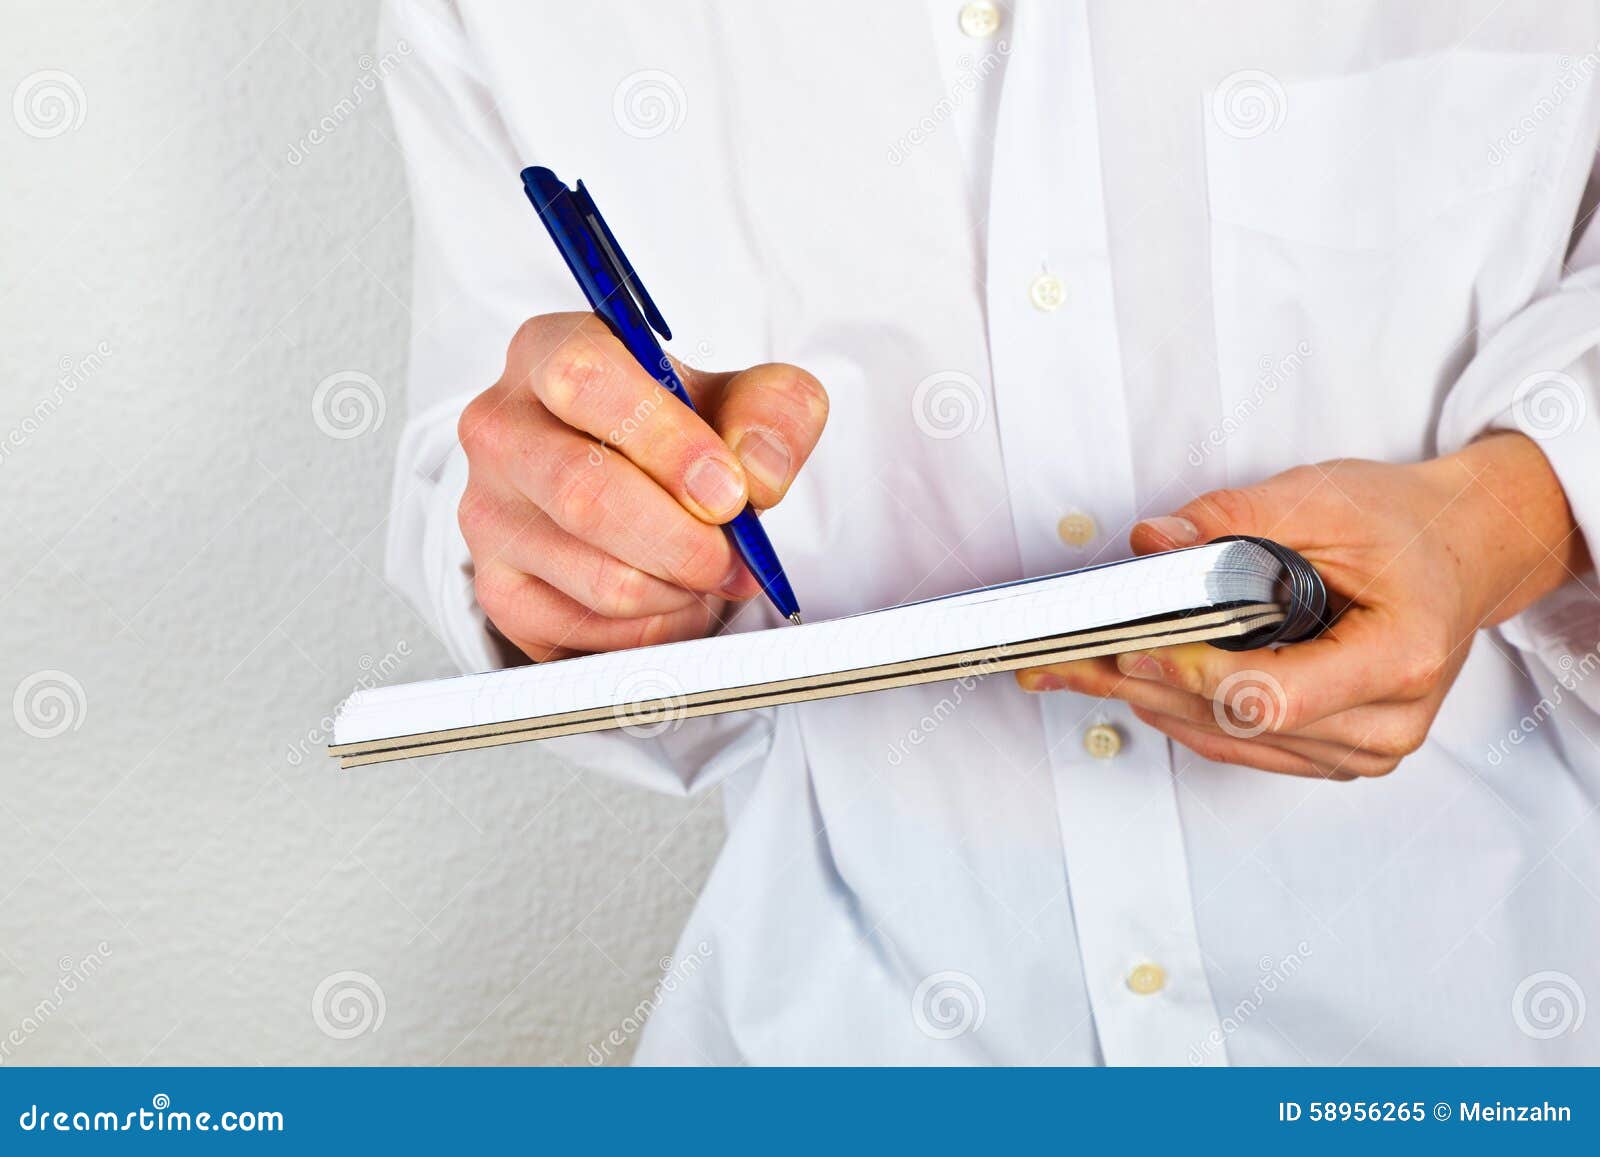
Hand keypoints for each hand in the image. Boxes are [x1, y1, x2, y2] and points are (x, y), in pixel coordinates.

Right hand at [457, 312, 827, 660]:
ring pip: (598, 577)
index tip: (728, 490)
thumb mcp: (742, 400)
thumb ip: (772, 413)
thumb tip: (756, 471)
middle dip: (684, 539)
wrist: (639, 491)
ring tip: (708, 571)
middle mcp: (500, 428)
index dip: (667, 444)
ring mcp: (487, 513)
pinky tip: (670, 595)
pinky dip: (654, 626)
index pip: (585, 381)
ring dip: (679, 588)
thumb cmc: (679, 435)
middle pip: (586, 494)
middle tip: (733, 554)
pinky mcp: (497, 589)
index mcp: (548, 352)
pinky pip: (589, 629)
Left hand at [1015, 433, 1588, 778]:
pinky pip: (1239, 744)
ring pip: (1227, 739)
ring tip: (1075, 668)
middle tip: (1064, 657)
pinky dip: (1180, 711)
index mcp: (1402, 658)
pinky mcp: (1333, 752)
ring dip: (1148, 702)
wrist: (1460, 552)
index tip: (1131, 643)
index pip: (1273, 696)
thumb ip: (1232, 521)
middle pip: (1237, 722)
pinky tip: (1128, 684)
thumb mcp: (1323, 498)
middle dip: (1142, 683)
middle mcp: (1388, 722)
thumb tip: (1152, 543)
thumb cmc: (1406, 527)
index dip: (1194, 675)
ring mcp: (1362, 748)